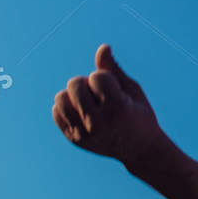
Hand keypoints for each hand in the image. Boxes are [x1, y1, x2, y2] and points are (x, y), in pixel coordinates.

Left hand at [53, 44, 169, 171]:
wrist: (141, 150)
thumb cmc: (139, 115)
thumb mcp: (132, 91)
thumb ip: (114, 70)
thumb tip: (103, 47)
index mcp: (117, 108)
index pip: (96, 77)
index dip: (105, 79)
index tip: (114, 91)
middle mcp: (98, 122)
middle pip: (74, 84)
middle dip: (86, 84)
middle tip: (99, 96)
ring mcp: (84, 133)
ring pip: (60, 98)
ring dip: (73, 96)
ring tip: (88, 103)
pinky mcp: (75, 139)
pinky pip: (56, 112)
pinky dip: (67, 108)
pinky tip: (82, 113)